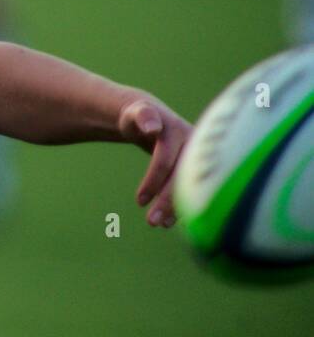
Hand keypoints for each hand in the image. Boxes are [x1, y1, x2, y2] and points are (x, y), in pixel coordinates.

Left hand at [116, 98, 192, 227]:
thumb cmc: (138, 116)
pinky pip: (193, 186)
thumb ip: (143, 116)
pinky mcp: (198, 166)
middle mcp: (195, 145)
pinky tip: (174, 221)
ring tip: (160, 224)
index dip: (154, 181)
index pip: (166, 160)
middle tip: (151, 222)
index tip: (138, 201)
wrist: (151, 117)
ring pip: (191, 185)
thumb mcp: (136, 112)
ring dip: (177, 207)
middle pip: (182, 176)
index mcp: (180, 132)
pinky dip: (183, 203)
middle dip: (167, 200)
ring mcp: (200, 156)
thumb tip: (152, 128)